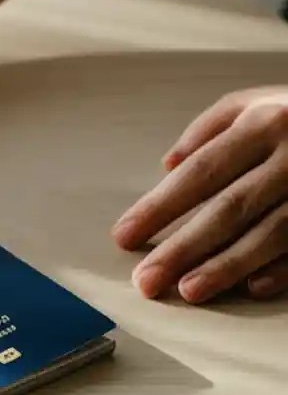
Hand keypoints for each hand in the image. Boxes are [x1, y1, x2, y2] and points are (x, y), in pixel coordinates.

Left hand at [113, 86, 287, 302]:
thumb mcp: (258, 102)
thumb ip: (208, 129)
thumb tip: (167, 168)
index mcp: (265, 122)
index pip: (200, 173)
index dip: (159, 207)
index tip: (123, 237)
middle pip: (229, 208)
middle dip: (183, 247)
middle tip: (146, 281)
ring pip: (272, 232)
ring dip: (228, 266)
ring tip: (188, 292)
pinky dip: (284, 269)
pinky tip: (253, 289)